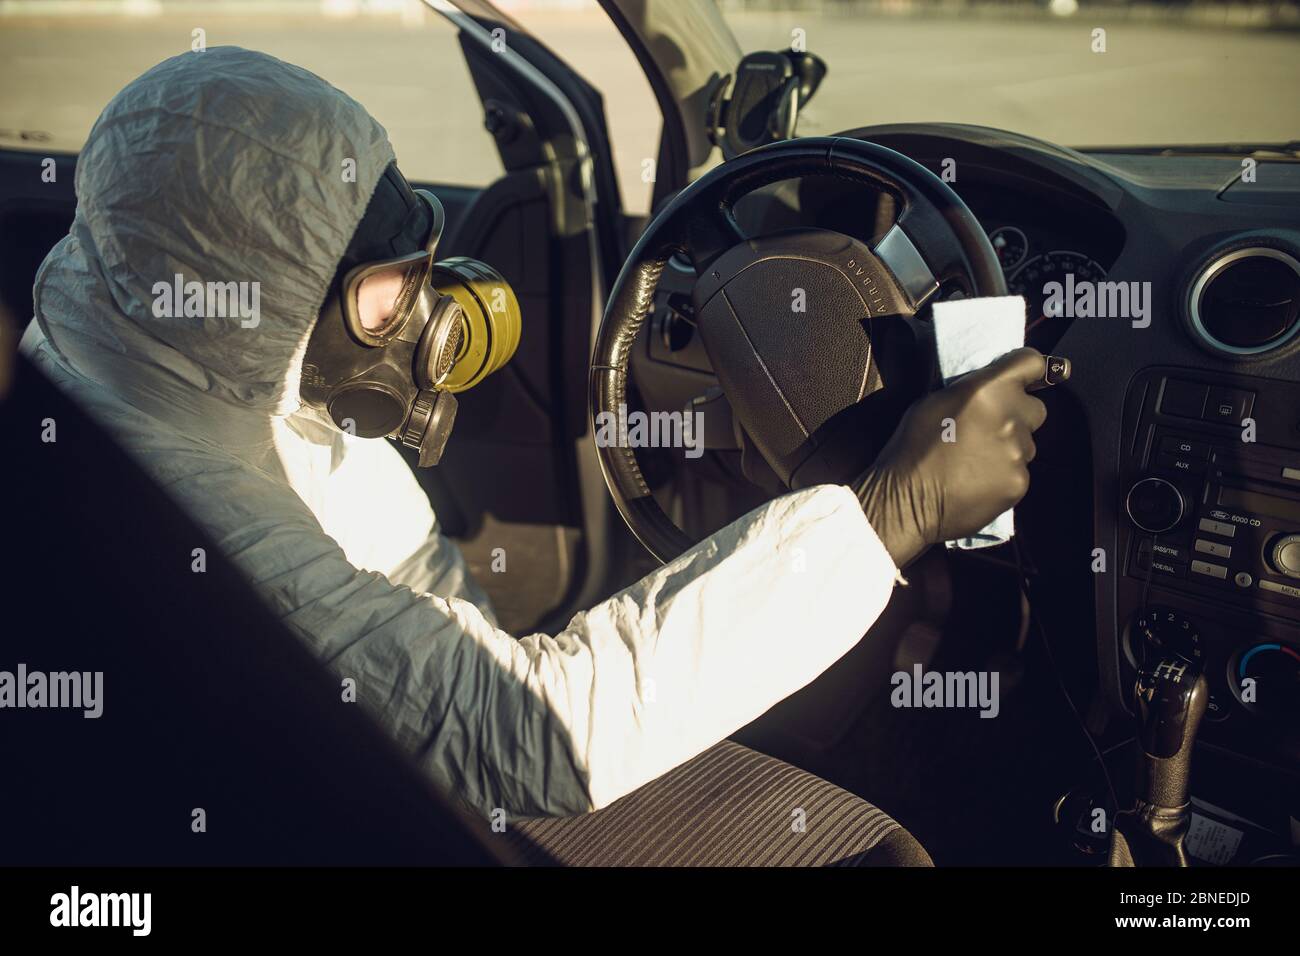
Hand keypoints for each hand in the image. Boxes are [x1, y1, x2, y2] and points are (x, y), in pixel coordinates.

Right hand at [854, 347, 1050, 567]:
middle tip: (989, 428)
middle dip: (1017, 414)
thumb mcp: (932, 403)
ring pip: (1027, 444)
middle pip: (1035, 408)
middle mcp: (1010, 418)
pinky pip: (1019, 472)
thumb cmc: (911, 448)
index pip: (1031, 363)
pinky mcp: (1019, 482)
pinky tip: (977, 481)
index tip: (1022, 380)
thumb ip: (970, 391)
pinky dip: (1003, 475)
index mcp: (987, 390)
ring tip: (976, 461)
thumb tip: (988, 389)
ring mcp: (1018, 453)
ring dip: (1009, 447)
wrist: (906, 501)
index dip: (1028, 371)